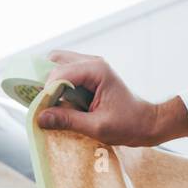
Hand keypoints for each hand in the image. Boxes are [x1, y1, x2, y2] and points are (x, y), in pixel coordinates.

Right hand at [37, 51, 187, 146]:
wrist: (146, 123)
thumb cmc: (127, 125)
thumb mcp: (96, 127)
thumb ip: (68, 121)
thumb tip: (40, 118)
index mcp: (96, 70)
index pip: (60, 72)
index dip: (46, 91)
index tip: (41, 110)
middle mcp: (93, 62)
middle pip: (56, 60)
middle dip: (44, 81)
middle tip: (42, 103)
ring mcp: (92, 66)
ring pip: (59, 64)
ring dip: (51, 82)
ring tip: (50, 103)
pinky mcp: (90, 74)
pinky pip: (67, 73)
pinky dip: (59, 84)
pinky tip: (60, 102)